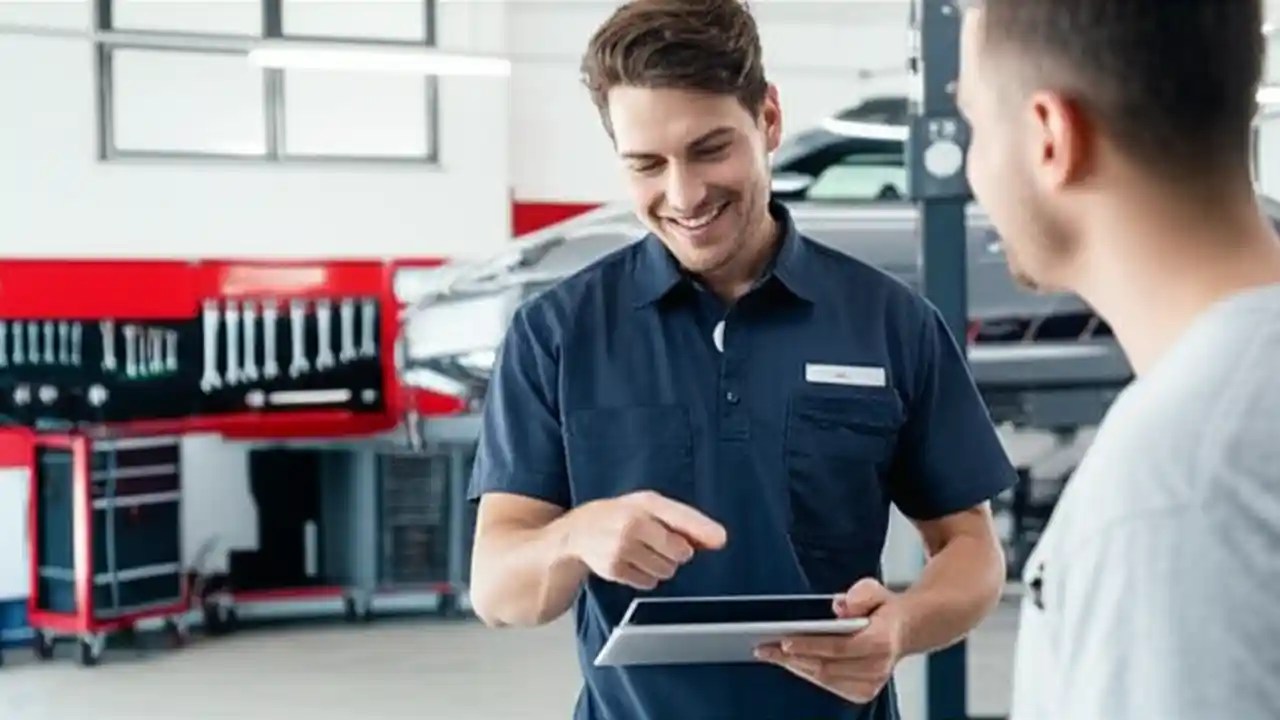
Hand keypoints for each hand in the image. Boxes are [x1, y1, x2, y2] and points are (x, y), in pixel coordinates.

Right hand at [567, 490, 726, 590]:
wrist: (577, 531)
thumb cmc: (620, 516)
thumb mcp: (648, 508)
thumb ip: (681, 522)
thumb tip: (715, 540)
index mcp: (645, 502)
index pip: (680, 516)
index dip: (702, 529)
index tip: (720, 539)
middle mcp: (633, 522)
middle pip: (680, 552)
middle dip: (676, 553)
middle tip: (658, 543)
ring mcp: (622, 547)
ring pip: (666, 571)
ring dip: (661, 566)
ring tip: (642, 552)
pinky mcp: (614, 569)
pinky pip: (648, 583)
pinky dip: (645, 577)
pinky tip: (630, 562)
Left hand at [755, 579, 905, 704]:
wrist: (905, 631)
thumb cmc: (883, 610)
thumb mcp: (875, 590)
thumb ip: (861, 593)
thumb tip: (840, 606)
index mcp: (880, 641)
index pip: (838, 647)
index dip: (809, 646)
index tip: (784, 641)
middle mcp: (877, 667)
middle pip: (826, 666)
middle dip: (792, 658)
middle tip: (764, 648)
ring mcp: (871, 683)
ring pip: (824, 678)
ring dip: (794, 666)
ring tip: (769, 654)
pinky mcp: (863, 692)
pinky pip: (828, 683)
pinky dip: (806, 672)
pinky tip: (788, 661)